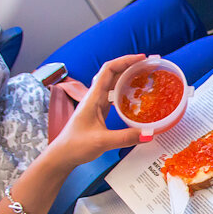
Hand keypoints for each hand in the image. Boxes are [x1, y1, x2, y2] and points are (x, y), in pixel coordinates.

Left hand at [47, 54, 146, 168]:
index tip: (142, 59)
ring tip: (144, 77)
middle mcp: (94, 97)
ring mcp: (96, 104)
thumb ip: (126, 137)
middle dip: (129, 65)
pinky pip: (113, 95)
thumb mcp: (102, 141)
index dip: (125, 61)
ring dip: (127, 76)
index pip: (109, 70)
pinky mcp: (98, 112)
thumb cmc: (76, 145)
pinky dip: (124, 90)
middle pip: (112, 73)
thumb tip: (149, 134)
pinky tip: (134, 96)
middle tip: (148, 66)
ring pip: (112, 83)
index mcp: (93, 98)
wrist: (62, 154)